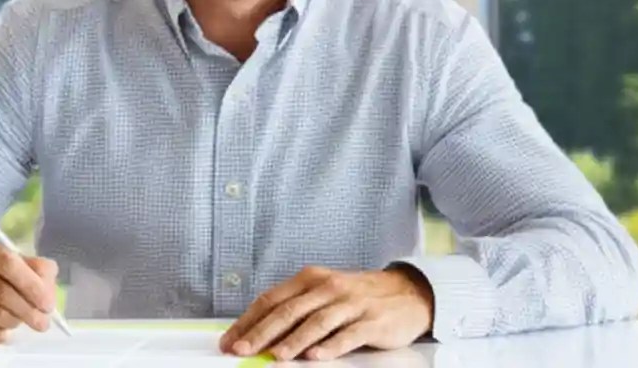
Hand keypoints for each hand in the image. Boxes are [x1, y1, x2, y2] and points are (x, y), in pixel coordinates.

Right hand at [0, 237, 57, 346]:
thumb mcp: (11, 263)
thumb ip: (36, 270)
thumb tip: (48, 290)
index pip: (7, 262)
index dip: (31, 284)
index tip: (47, 303)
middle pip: (1, 292)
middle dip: (28, 310)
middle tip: (43, 322)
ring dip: (15, 322)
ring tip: (20, 321)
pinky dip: (1, 334)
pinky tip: (5, 330)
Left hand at [219, 265, 433, 361]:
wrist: (408, 292)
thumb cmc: (358, 297)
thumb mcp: (324, 294)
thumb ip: (296, 309)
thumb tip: (259, 333)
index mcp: (310, 279)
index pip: (272, 299)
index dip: (248, 320)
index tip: (229, 340)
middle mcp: (328, 288)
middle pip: (289, 311)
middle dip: (262, 332)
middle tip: (243, 350)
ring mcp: (351, 304)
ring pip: (316, 322)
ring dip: (294, 340)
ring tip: (276, 356)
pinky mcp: (373, 321)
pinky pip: (349, 335)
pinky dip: (331, 346)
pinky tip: (316, 357)